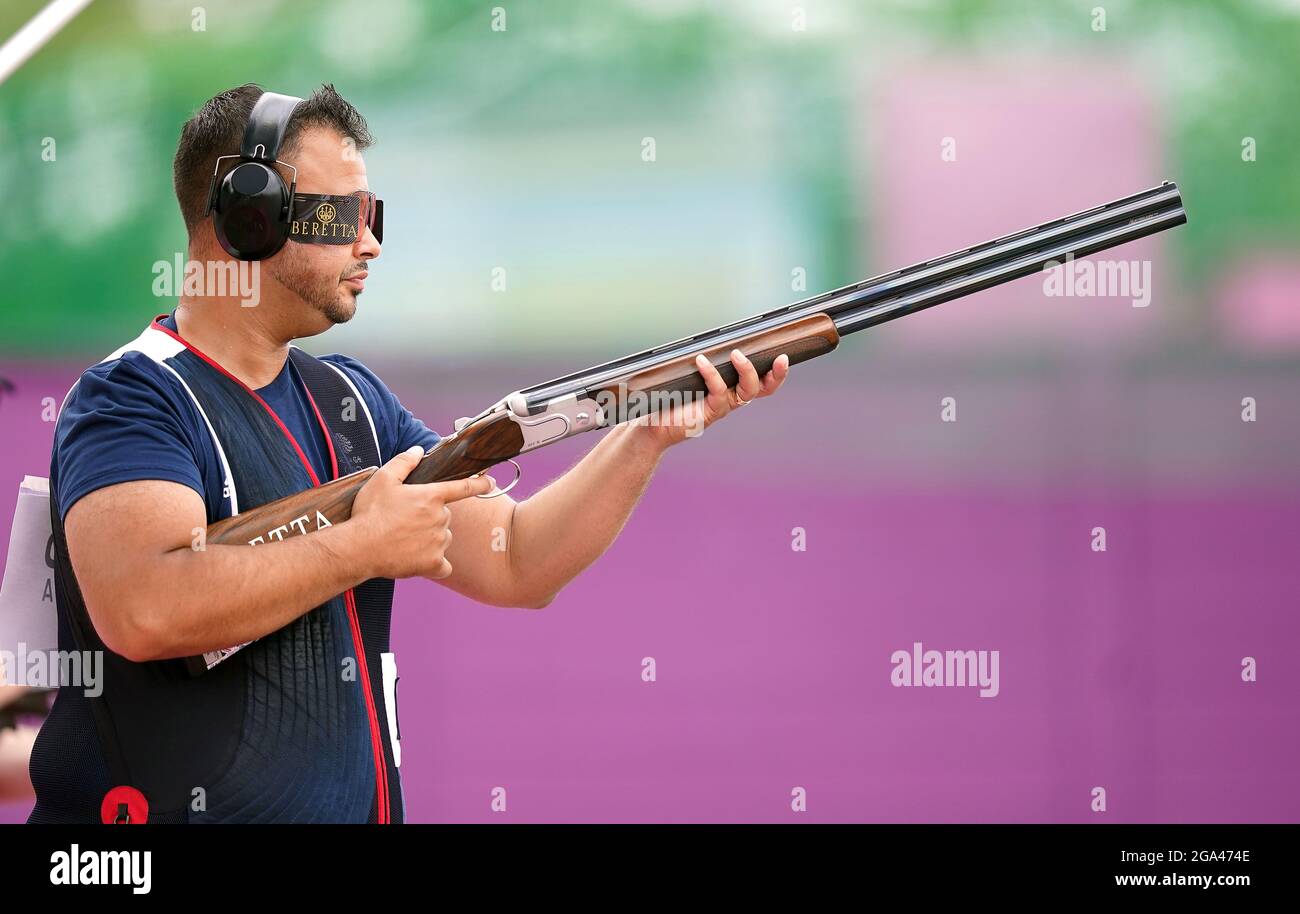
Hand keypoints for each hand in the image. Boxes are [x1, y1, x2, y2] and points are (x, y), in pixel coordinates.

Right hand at [349, 446, 494, 580]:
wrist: (359, 548)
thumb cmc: (370, 513)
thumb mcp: (382, 479)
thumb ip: (403, 463)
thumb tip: (417, 450)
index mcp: (431, 497)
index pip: (463, 488)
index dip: (479, 484)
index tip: (490, 482)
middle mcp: (440, 519)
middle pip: (444, 516)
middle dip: (429, 518)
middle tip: (404, 522)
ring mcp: (439, 542)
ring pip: (442, 538)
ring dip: (429, 539)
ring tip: (403, 540)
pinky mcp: (433, 563)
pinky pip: (442, 565)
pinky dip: (434, 564)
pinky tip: (417, 560)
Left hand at [633, 349, 789, 447]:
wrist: (652, 426)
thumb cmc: (669, 398)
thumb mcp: (687, 375)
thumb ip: (701, 361)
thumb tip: (706, 335)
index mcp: (730, 389)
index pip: (761, 382)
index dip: (776, 373)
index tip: (784, 356)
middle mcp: (730, 399)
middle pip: (763, 388)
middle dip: (776, 374)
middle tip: (780, 358)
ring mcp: (721, 407)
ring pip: (746, 390)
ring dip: (746, 370)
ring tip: (737, 354)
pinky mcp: (708, 413)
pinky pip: (718, 392)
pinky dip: (712, 374)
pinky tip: (701, 361)